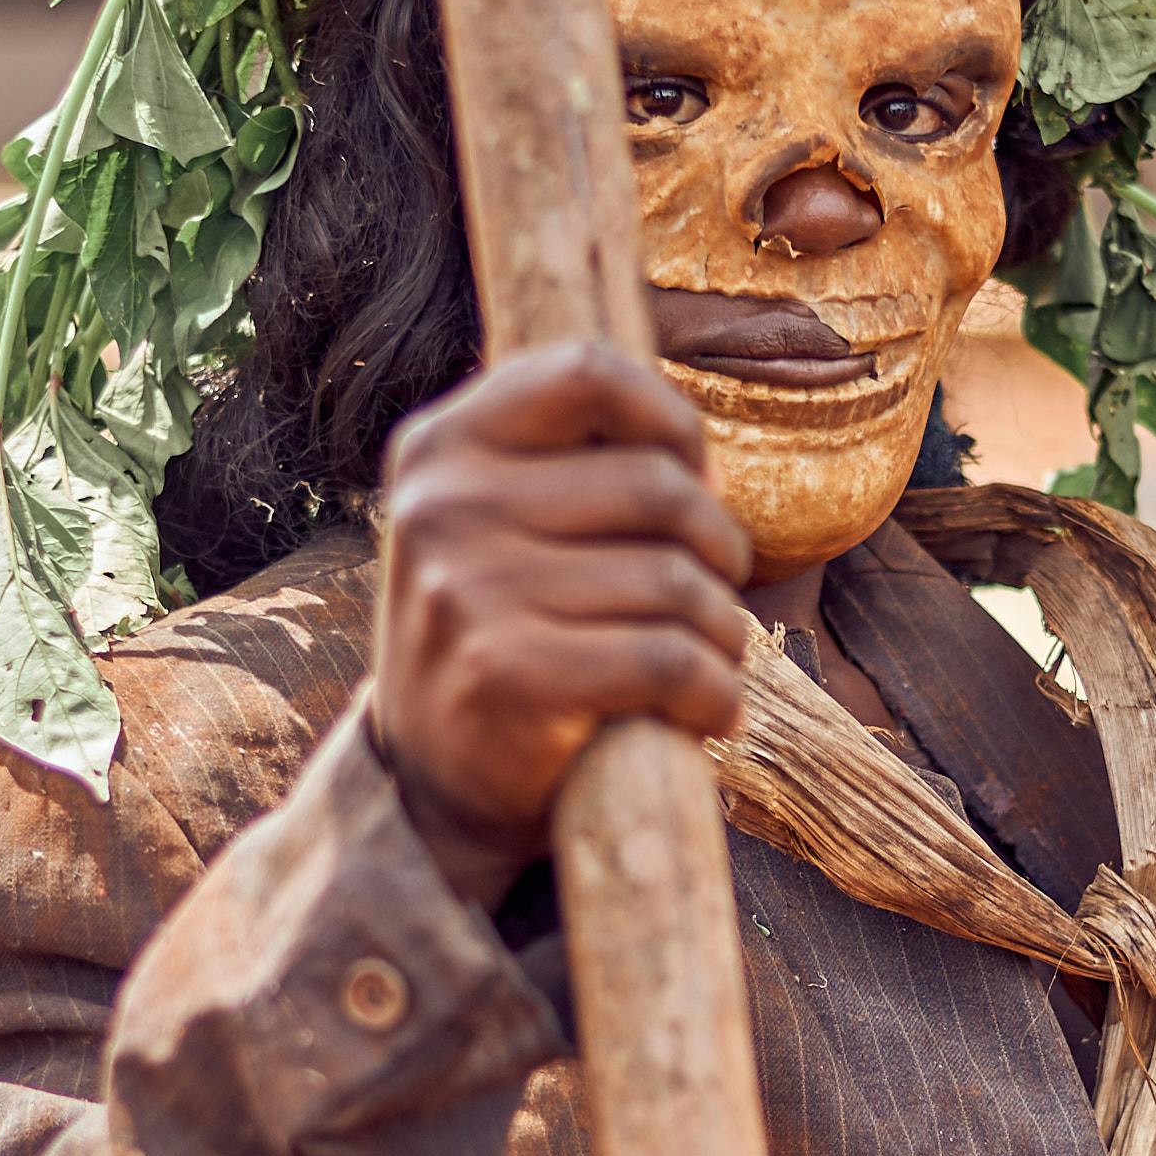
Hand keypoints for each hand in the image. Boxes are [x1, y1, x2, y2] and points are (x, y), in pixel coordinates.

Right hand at [370, 341, 757, 908]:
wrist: (432, 784)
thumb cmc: (505, 631)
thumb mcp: (499, 521)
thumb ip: (568, 458)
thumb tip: (694, 444)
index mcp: (439, 445)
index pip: (587, 371)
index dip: (671, 420)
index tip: (694, 478)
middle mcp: (442, 507)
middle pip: (658, 487)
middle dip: (719, 548)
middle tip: (714, 595)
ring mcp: (466, 590)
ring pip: (676, 582)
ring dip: (724, 632)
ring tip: (709, 659)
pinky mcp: (507, 675)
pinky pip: (670, 660)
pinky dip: (716, 693)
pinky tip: (707, 711)